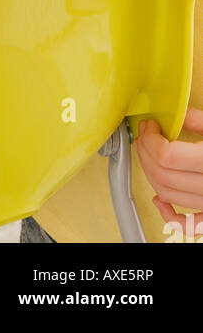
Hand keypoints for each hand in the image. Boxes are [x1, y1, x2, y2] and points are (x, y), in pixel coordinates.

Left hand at [134, 107, 202, 237]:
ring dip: (150, 174)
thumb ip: (198, 121)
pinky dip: (168, 215)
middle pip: (163, 175)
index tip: (150, 126)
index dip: (151, 139)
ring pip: (168, 195)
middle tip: (144, 136)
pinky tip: (159, 199)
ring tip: (148, 155)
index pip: (167, 156)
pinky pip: (188, 225)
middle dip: (145, 153)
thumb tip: (176, 115)